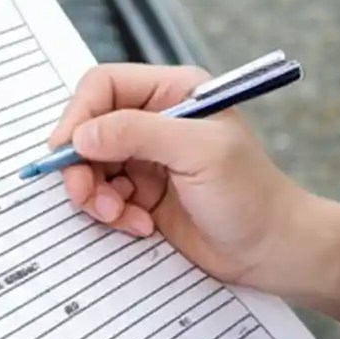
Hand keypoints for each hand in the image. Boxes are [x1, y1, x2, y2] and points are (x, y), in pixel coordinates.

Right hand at [47, 63, 308, 288]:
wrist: (273, 252)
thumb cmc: (251, 195)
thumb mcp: (197, 153)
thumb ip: (137, 133)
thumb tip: (80, 135)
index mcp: (172, 92)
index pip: (103, 86)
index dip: (79, 115)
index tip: (66, 150)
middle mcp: (155, 119)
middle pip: (88, 128)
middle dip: (82, 165)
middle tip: (86, 196)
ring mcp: (146, 157)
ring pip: (90, 165)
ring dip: (95, 195)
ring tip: (120, 216)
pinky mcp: (141, 192)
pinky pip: (103, 196)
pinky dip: (111, 213)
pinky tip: (141, 225)